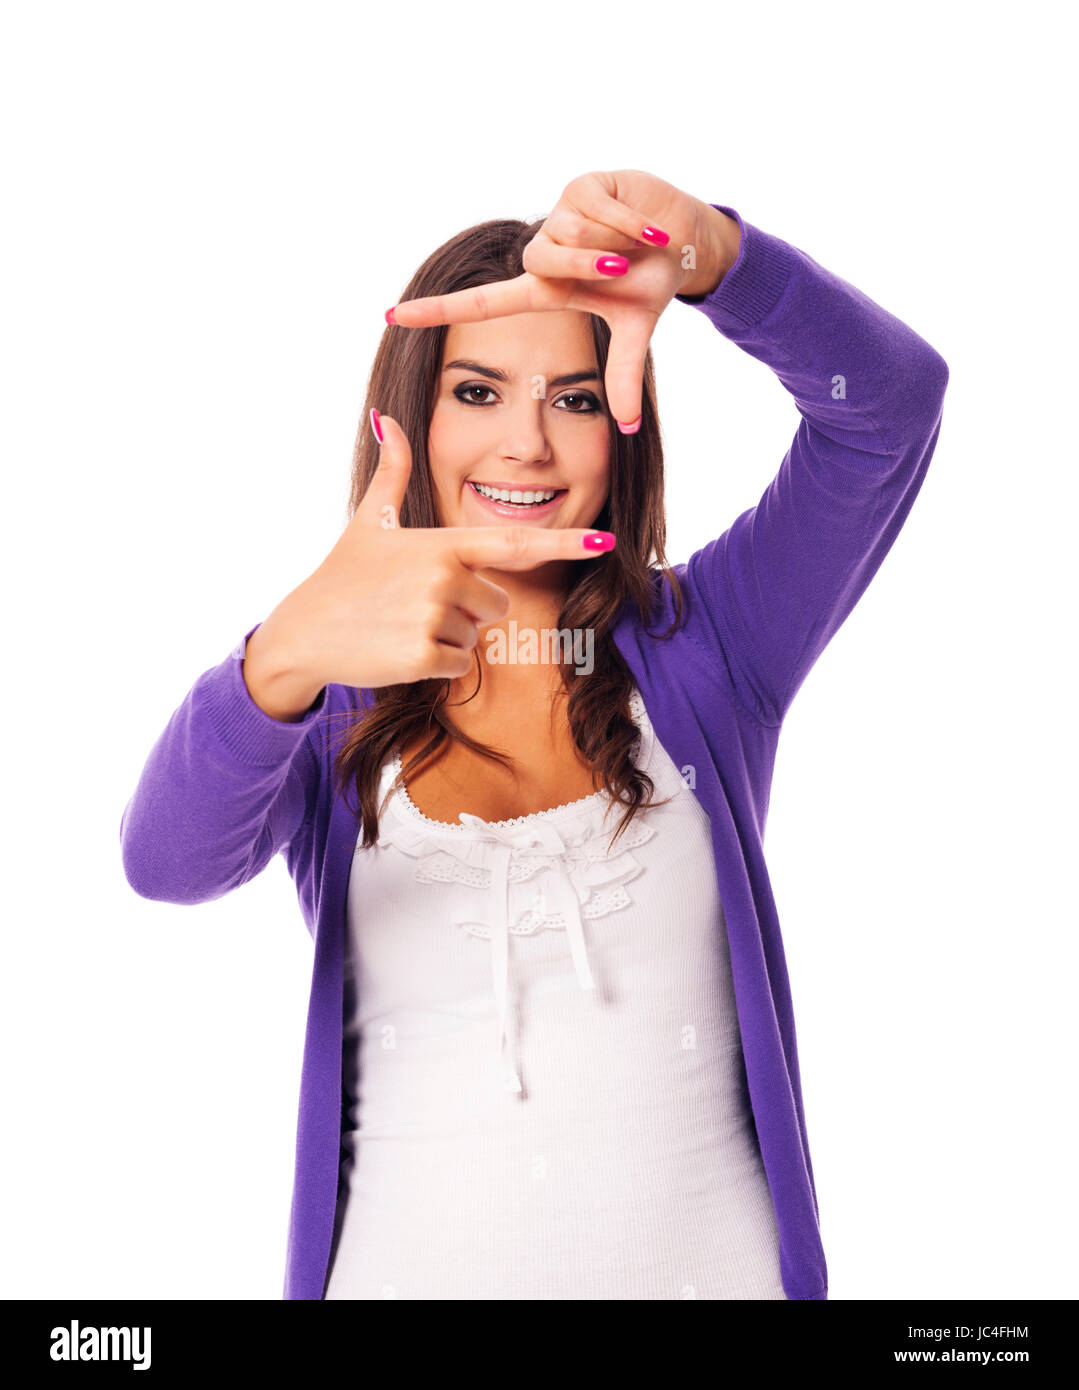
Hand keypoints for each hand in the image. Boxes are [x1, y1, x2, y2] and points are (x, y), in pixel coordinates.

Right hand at [243, 414, 615, 713]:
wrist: (304, 631)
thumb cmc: (343, 574)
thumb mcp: (370, 521)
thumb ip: (394, 473)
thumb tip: (389, 420)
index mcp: (442, 542)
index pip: (515, 541)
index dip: (564, 541)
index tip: (604, 541)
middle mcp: (444, 576)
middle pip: (495, 603)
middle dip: (465, 609)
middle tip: (414, 603)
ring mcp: (434, 616)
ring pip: (476, 637)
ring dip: (447, 637)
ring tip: (402, 623)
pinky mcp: (423, 655)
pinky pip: (457, 665)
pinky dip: (432, 664)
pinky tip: (398, 648)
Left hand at [385, 169, 740, 429]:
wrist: (685, 235)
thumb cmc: (649, 280)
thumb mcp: (636, 329)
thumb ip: (623, 374)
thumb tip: (627, 428)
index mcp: (547, 289)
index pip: (483, 304)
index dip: (438, 311)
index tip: (392, 317)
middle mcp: (545, 252)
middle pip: (542, 261)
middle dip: (589, 266)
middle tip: (622, 267)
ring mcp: (560, 215)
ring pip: (573, 233)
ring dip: (617, 243)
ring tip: (639, 244)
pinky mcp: (582, 184)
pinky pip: (605, 211)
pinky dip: (637, 224)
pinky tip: (649, 229)